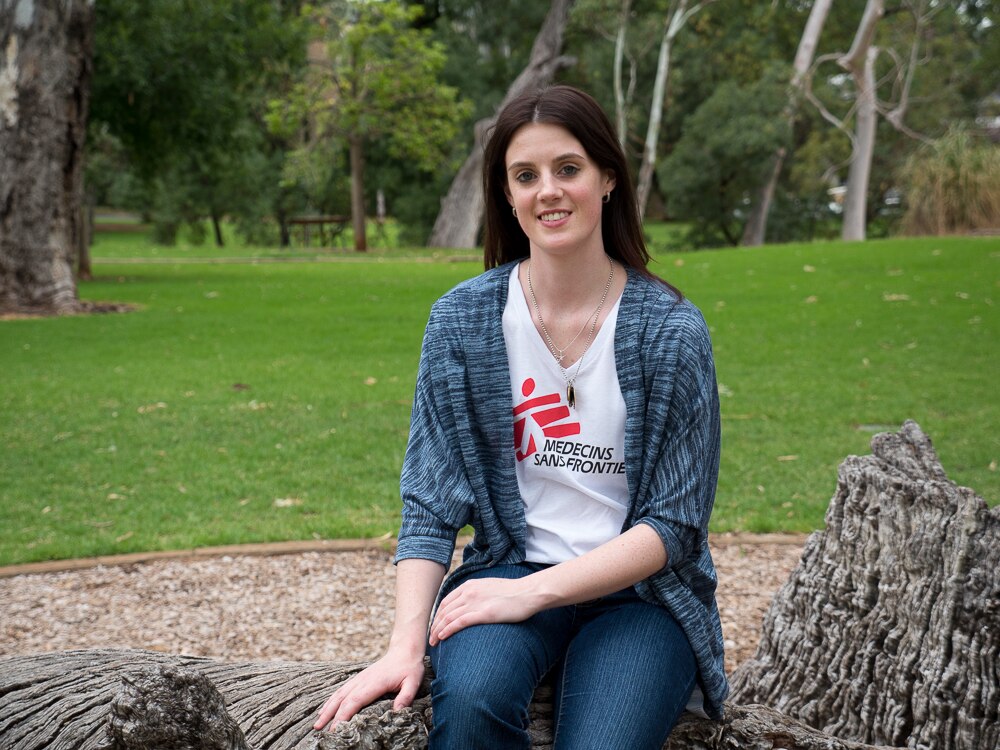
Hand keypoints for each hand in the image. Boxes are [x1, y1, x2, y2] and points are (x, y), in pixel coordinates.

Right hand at [313, 649, 425, 730]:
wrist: (404, 650)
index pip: (355, 701)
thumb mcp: (413, 682)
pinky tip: (325, 709)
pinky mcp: (359, 679)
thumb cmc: (409, 668)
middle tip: (319, 730)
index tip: (335, 729)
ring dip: (327, 708)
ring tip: (317, 723)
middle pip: (342, 699)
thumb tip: (398, 711)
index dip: (343, 715)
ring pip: (339, 694)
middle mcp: (363, 681)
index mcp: (374, 683)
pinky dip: (331, 700)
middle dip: (330, 715)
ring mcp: (359, 679)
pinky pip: (341, 690)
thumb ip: (406, 697)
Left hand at [428, 576, 543, 645]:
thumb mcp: (489, 587)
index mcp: (469, 585)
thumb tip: (470, 604)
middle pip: (444, 610)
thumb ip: (477, 593)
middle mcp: (469, 592)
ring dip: (438, 630)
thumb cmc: (512, 593)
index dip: (437, 615)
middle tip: (430, 638)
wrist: (528, 592)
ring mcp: (475, 602)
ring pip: (448, 617)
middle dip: (434, 625)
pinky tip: (442, 637)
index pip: (446, 602)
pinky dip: (447, 630)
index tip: (435, 626)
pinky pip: (459, 622)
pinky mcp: (483, 613)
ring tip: (433, 642)